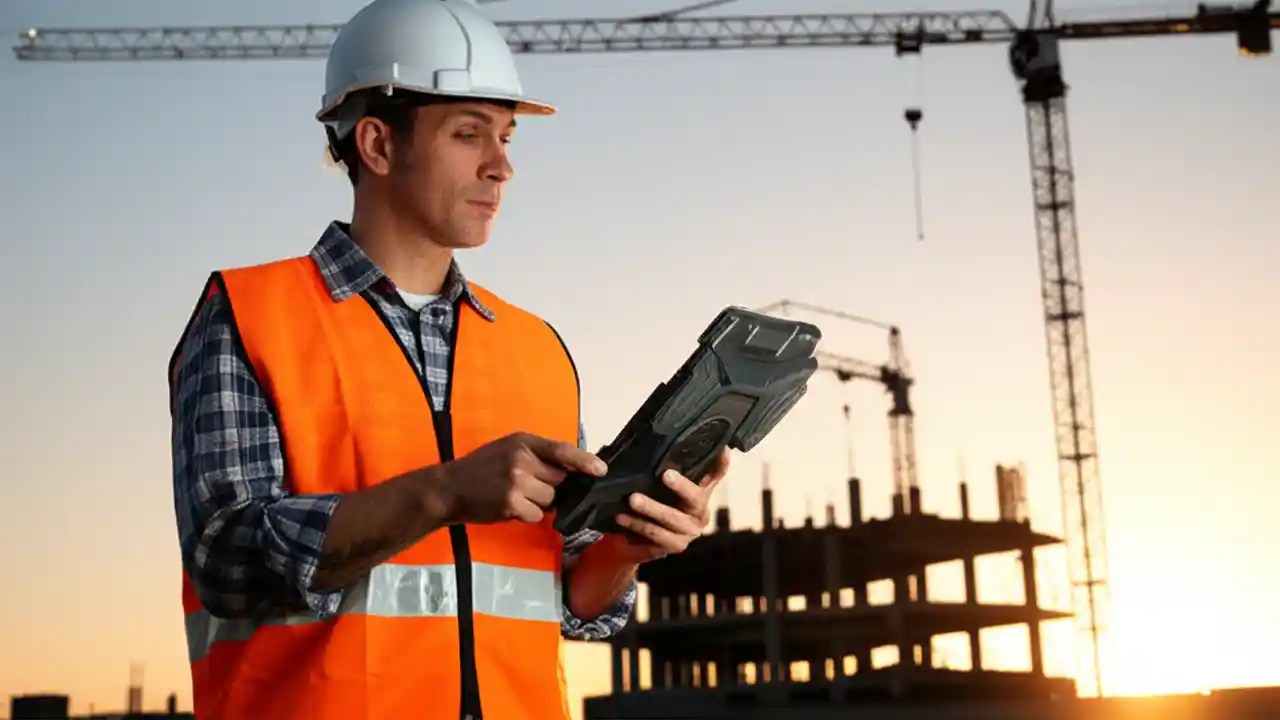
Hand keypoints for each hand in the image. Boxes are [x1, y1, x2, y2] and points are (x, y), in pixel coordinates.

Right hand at [438, 432, 606, 524]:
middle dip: (553, 486)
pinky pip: (537, 514)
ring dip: (540, 502)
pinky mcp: (511, 504)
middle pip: (560, 479)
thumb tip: (571, 470)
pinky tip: (511, 507)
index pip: (562, 450)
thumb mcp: (509, 449)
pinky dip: (529, 515)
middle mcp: (522, 459)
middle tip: (531, 486)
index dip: (584, 461)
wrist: (449, 488)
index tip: (601, 470)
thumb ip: (537, 456)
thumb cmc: (482, 468)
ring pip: (551, 499)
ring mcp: (516, 482)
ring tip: (518, 496)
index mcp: (523, 442)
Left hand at [609, 447, 730, 563]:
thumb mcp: (657, 481)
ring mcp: (689, 531)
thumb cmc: (654, 502)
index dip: (721, 463)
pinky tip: (622, 517)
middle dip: (681, 487)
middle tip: (665, 475)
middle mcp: (700, 511)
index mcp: (701, 491)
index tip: (723, 449)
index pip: (717, 473)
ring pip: (672, 519)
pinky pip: (656, 536)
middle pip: (695, 498)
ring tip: (633, 499)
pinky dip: (637, 525)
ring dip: (651, 509)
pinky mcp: (675, 546)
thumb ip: (664, 463)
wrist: (639, 539)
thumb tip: (653, 438)